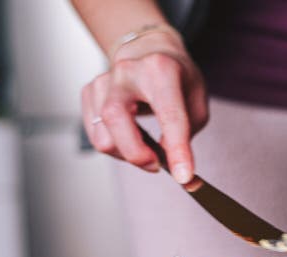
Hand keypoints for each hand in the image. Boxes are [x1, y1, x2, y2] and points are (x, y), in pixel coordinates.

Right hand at [81, 30, 207, 182]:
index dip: (177, 151)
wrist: (150, 50)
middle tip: (158, 164)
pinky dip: (115, 146)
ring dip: (126, 154)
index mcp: (160, 69)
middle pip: (117, 122)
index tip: (184, 177)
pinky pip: (95, 135)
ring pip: (103, 136)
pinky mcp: (89, 92)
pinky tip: (130, 137)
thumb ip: (186, 131)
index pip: (169, 116)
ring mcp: (103, 80)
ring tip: (145, 148)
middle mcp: (127, 71)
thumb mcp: (196, 101)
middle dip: (139, 155)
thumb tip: (169, 159)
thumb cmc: (176, 76)